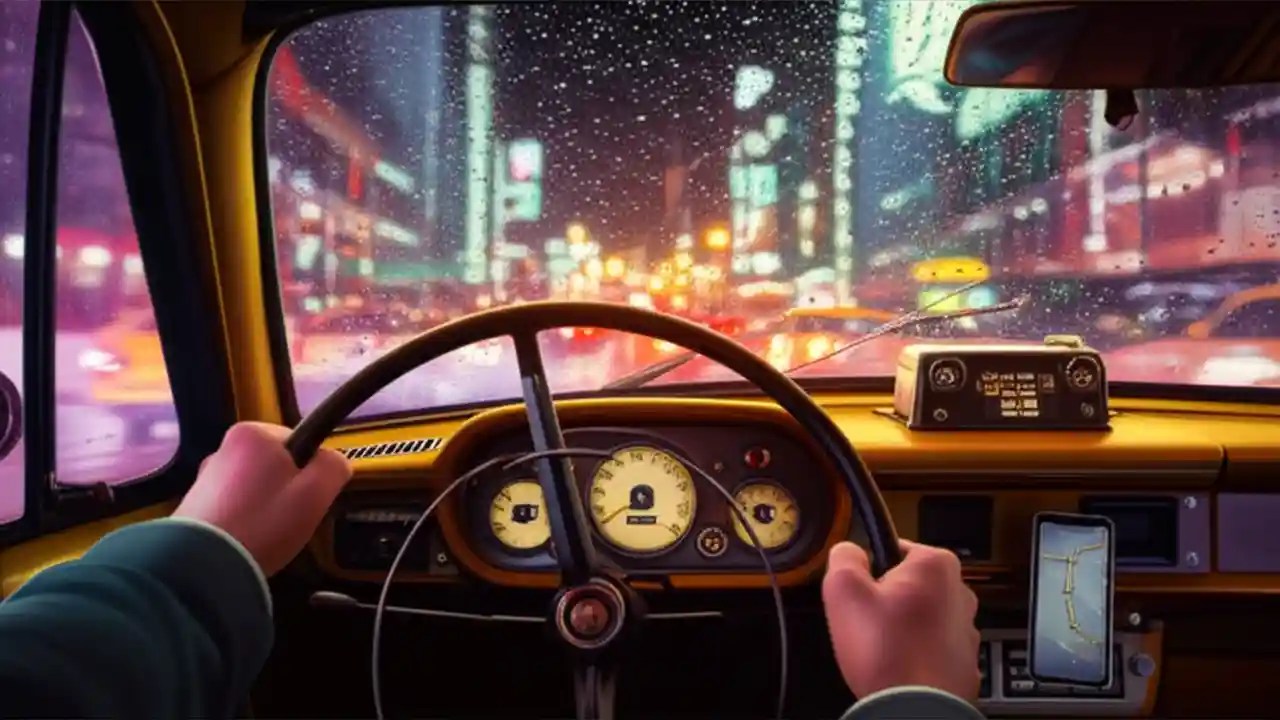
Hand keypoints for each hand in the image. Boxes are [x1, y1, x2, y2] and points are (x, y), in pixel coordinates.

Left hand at [174, 422, 350, 575]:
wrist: (203, 566)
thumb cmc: (264, 524)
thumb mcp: (316, 493)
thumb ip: (335, 467)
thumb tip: (335, 461)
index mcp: (254, 433)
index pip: (303, 442)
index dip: (313, 471)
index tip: (309, 497)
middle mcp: (225, 447)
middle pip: (278, 465)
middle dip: (288, 490)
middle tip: (291, 519)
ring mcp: (206, 476)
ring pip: (256, 487)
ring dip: (266, 508)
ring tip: (267, 535)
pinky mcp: (193, 503)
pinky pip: (235, 506)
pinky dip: (245, 521)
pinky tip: (248, 541)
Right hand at [822, 539, 980, 701]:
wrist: (915, 709)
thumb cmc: (885, 650)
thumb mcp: (844, 590)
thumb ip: (844, 557)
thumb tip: (848, 550)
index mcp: (936, 564)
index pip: (895, 548)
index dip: (871, 570)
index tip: (862, 592)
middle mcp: (960, 592)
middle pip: (911, 583)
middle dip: (889, 599)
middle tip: (869, 622)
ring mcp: (967, 629)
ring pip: (923, 616)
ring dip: (904, 627)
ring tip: (884, 649)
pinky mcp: (966, 660)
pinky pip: (933, 646)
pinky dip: (917, 653)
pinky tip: (900, 666)